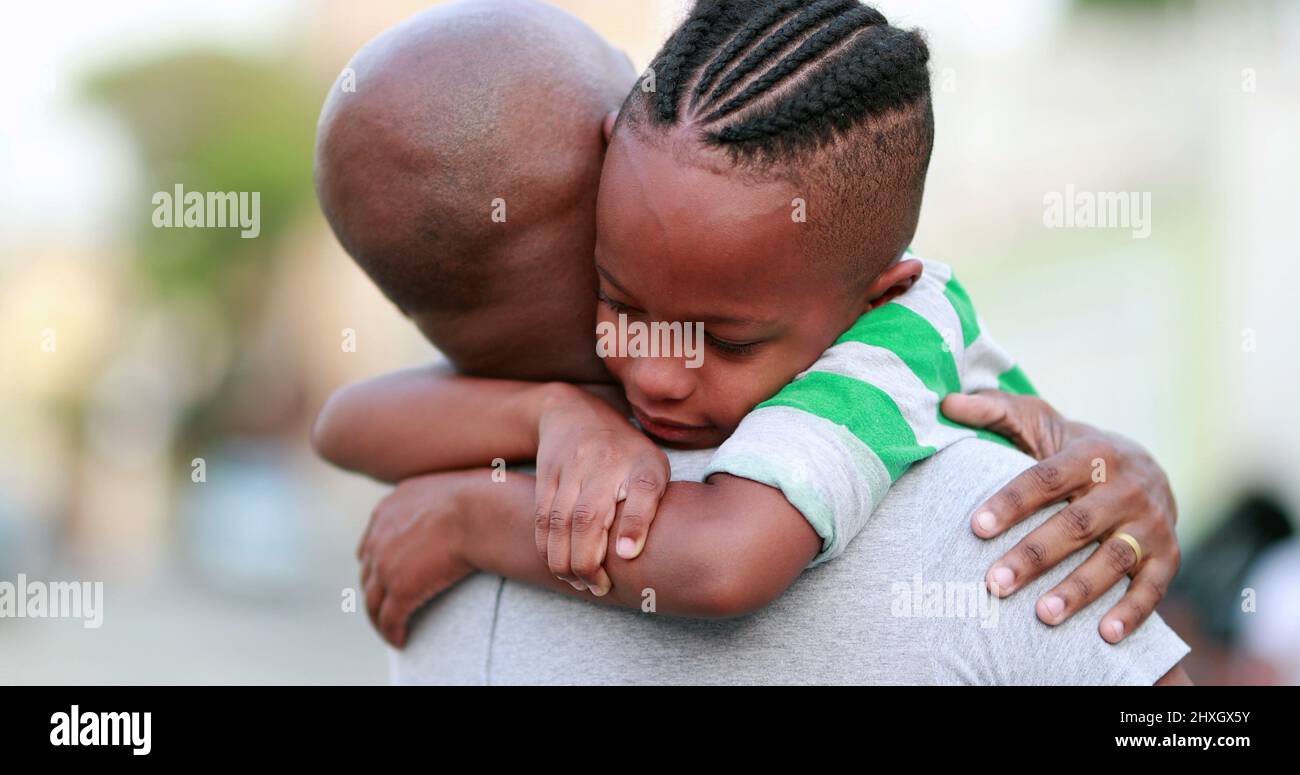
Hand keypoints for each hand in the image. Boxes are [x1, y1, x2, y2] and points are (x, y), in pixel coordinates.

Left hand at [357, 472, 474, 647]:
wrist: (481, 511)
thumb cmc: (482, 497)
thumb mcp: (450, 488)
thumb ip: (442, 499)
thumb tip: (466, 503)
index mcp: (389, 508)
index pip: (371, 542)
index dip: (376, 563)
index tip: (386, 577)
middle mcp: (379, 535)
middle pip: (368, 573)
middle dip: (376, 591)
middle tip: (388, 608)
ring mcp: (386, 563)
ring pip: (373, 601)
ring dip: (380, 619)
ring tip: (393, 631)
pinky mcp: (400, 588)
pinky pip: (390, 618)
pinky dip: (392, 632)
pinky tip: (401, 641)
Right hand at [534, 384, 668, 596]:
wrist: (574, 413)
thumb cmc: (625, 452)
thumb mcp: (651, 468)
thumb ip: (651, 506)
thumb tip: (633, 553)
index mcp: (640, 463)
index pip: (642, 490)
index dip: (635, 524)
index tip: (627, 555)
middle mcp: (604, 463)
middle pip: (587, 517)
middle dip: (587, 562)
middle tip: (599, 588)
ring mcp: (571, 469)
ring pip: (559, 522)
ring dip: (564, 561)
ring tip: (579, 584)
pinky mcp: (546, 477)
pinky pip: (542, 519)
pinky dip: (547, 548)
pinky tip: (559, 566)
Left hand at [942, 390, 1179, 643]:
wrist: (1143, 467)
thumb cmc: (1069, 450)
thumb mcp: (1037, 422)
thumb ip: (993, 412)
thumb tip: (946, 403)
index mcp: (1090, 453)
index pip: (1045, 479)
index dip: (1010, 503)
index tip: (976, 528)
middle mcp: (1125, 487)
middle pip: (1076, 524)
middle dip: (1034, 556)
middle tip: (994, 584)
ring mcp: (1149, 523)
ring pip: (1112, 559)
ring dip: (1078, 590)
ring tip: (1042, 616)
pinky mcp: (1168, 556)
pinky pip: (1152, 588)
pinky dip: (1131, 613)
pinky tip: (1102, 634)